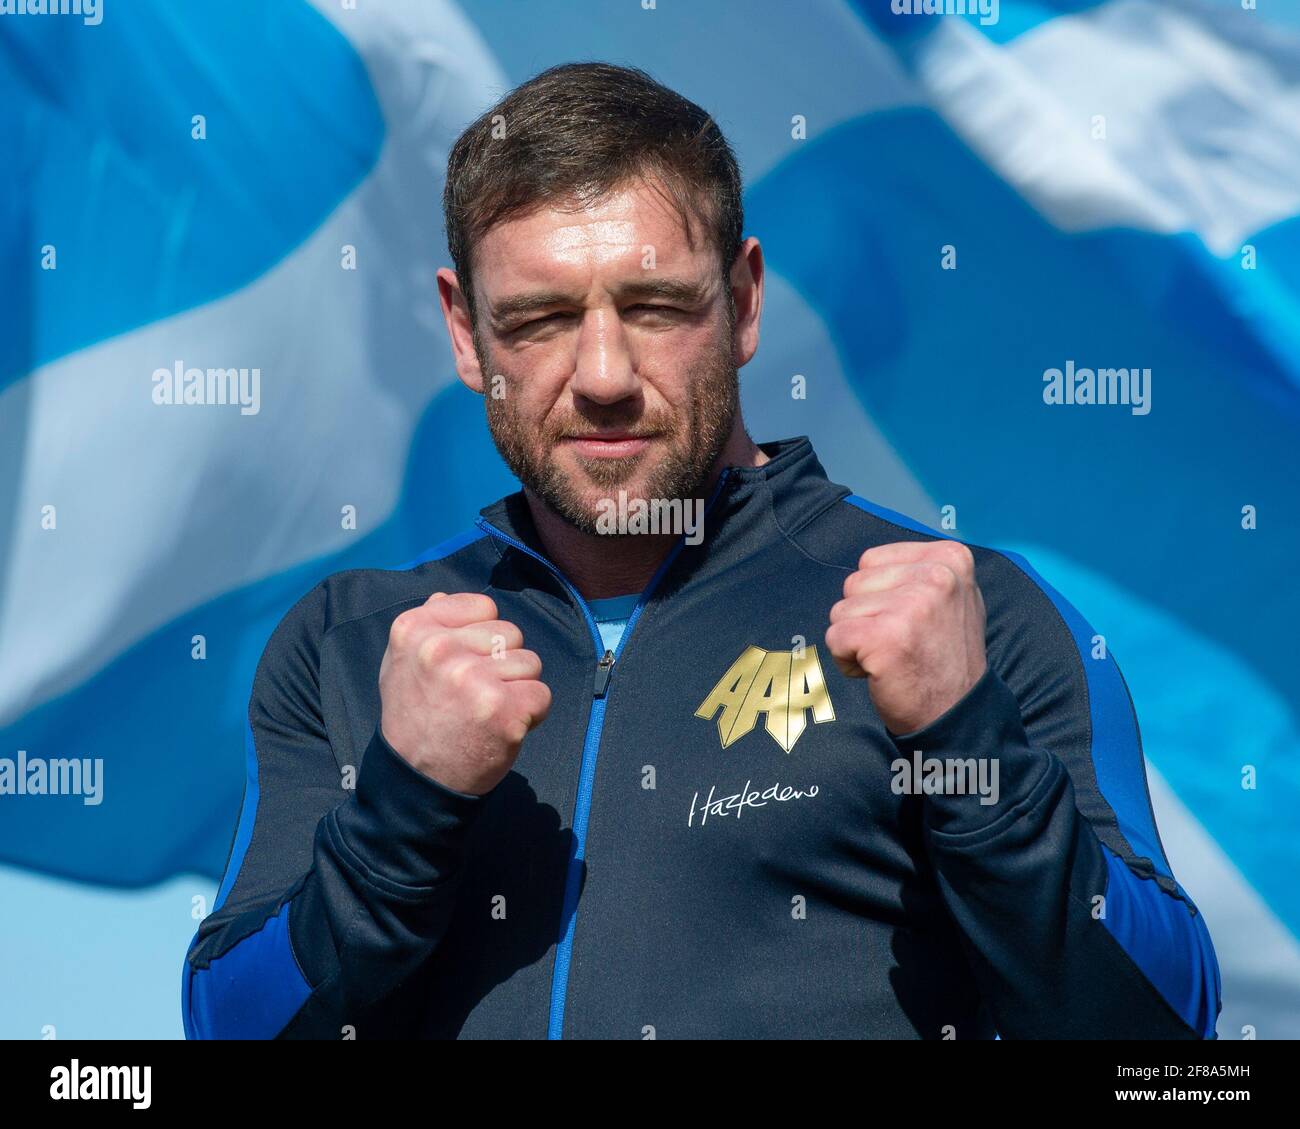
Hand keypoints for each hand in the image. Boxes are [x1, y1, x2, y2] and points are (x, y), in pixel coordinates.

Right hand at [378, 592, 551, 794]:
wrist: (416, 782)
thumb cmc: (415, 721)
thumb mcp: (401, 665)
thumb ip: (426, 629)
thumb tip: (445, 598)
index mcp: (414, 630)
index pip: (484, 607)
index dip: (483, 638)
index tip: (463, 665)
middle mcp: (441, 649)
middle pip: (510, 633)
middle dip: (503, 664)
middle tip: (474, 697)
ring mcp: (472, 678)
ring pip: (530, 662)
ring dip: (517, 689)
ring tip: (486, 713)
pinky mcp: (502, 708)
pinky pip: (542, 694)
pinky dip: (531, 714)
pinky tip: (501, 728)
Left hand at [825, 540, 986, 735]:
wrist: (956, 713)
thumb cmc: (944, 658)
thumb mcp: (952, 598)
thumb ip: (917, 572)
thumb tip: (871, 563)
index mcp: (951, 558)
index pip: (872, 560)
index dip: (879, 595)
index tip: (909, 622)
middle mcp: (936, 576)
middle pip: (853, 583)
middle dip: (864, 617)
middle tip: (899, 643)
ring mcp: (912, 605)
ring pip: (841, 610)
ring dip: (856, 639)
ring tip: (891, 656)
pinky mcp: (886, 637)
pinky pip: (835, 637)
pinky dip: (847, 660)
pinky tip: (878, 671)